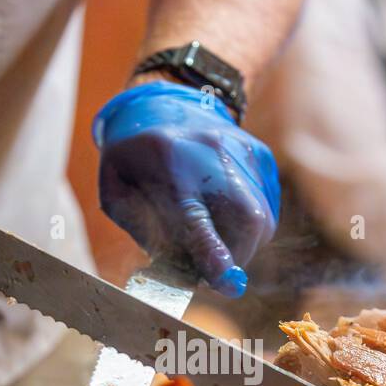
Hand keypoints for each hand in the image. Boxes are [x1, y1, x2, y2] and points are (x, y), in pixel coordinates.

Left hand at [94, 81, 280, 296]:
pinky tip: (225, 213)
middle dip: (236, 257)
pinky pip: (268, 207)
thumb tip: (183, 273)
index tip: (228, 284)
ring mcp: (243, 151)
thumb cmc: (133, 157)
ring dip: (242, 245)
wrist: (163, 100)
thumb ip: (145, 234)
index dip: (214, 255)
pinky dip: (250, 225)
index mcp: (168, 163)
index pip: (197, 219)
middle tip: (214, 269)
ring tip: (215, 237)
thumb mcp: (117, 192)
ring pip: (262, 220)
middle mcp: (213, 154)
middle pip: (246, 220)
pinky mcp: (261, 156)